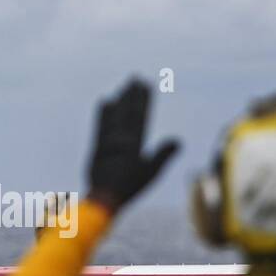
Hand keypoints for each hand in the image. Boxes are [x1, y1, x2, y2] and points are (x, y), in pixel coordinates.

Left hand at [87, 78, 180, 212]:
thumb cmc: (130, 188)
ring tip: (124, 85)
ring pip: (114, 115)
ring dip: (119, 99)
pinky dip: (103, 112)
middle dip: (132, 94)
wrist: (104, 197)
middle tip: (135, 77)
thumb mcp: (151, 172)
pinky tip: (106, 101)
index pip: (140, 116)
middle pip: (127, 111)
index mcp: (134, 143)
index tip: (146, 84)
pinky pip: (100, 125)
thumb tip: (178, 139)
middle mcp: (120, 138)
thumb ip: (163, 154)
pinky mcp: (97, 146)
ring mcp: (107, 141)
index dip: (143, 99)